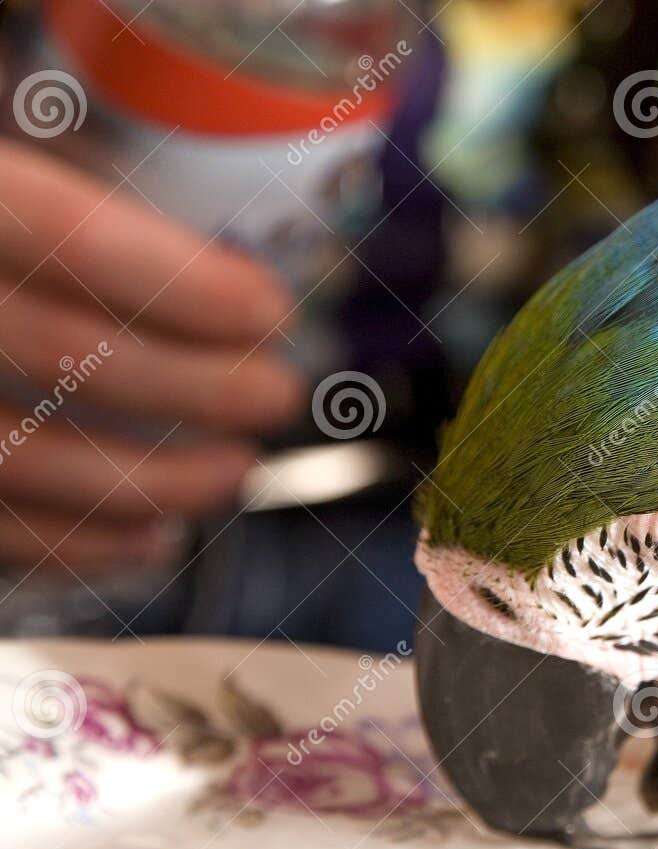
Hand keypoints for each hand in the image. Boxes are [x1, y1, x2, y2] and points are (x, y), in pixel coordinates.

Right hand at [0, 141, 299, 569]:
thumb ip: (32, 141)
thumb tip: (161, 138)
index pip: (63, 234)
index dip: (178, 280)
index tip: (266, 307)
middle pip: (61, 354)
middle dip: (196, 388)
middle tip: (277, 395)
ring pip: (20, 461)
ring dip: (152, 481)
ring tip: (236, 473)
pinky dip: (75, 546)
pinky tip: (150, 538)